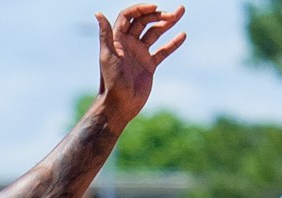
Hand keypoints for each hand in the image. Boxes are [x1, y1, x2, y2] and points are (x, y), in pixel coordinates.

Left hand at [97, 5, 186, 122]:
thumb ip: (105, 34)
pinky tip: (182, 35)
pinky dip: (173, 43)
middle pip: (144, 22)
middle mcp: (129, 44)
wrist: (120, 104)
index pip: (128, 16)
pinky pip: (163, 51)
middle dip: (158, 15)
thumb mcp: (107, 55)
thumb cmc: (111, 81)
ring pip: (155, 33)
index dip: (140, 9)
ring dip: (167, 22)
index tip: (154, 7)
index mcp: (117, 39)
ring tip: (180, 13)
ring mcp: (140, 53)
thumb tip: (98, 14)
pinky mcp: (149, 65)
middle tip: (172, 14)